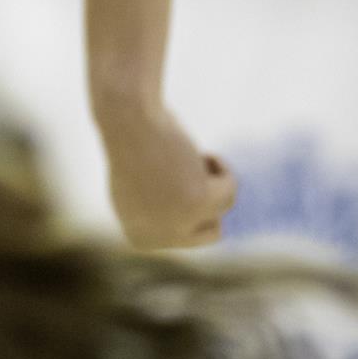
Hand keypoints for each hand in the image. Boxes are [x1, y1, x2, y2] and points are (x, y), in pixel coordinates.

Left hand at [103, 106, 237, 250]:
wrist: (127, 119)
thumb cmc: (133, 148)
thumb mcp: (142, 188)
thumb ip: (165, 214)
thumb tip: (207, 226)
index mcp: (140, 239)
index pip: (185, 237)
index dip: (184, 202)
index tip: (160, 178)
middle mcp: (158, 238)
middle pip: (209, 234)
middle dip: (205, 200)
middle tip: (184, 172)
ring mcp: (178, 225)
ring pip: (221, 209)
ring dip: (212, 180)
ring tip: (190, 159)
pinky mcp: (197, 203)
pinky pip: (230, 192)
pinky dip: (222, 169)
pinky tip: (201, 154)